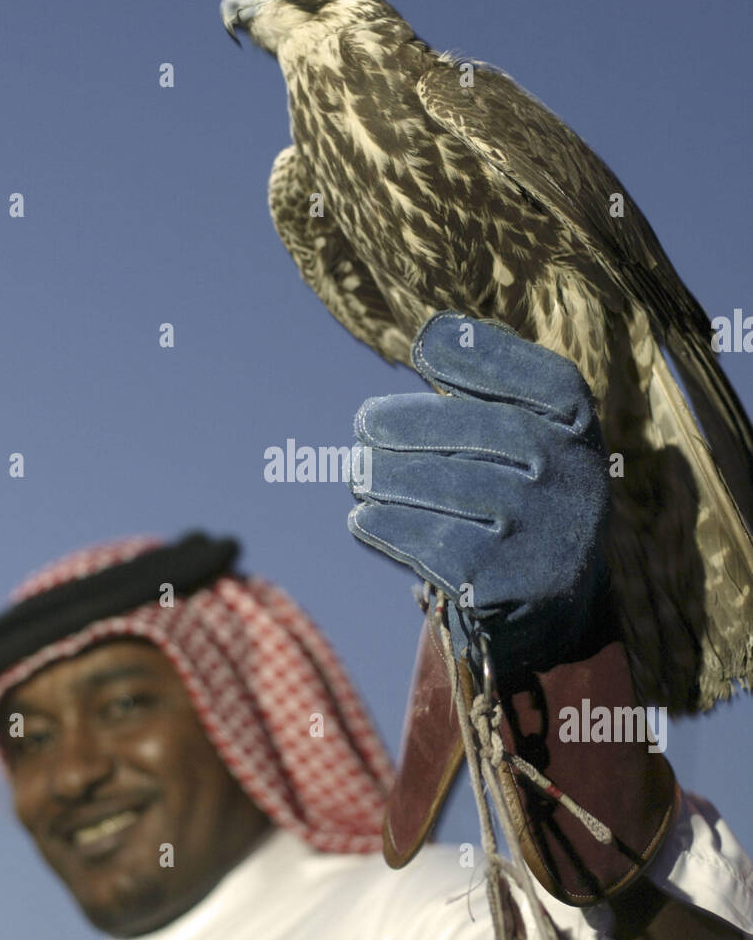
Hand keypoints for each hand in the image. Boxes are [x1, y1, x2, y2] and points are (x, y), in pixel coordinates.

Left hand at [348, 312, 616, 690]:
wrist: (548, 604)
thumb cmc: (517, 495)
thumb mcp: (528, 439)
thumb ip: (493, 391)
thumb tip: (437, 335)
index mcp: (580, 432)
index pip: (544, 379)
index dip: (482, 356)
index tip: (423, 345)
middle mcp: (575, 478)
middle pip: (487, 431)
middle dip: (413, 422)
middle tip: (364, 422)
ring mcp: (543, 534)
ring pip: (449, 488)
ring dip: (388, 477)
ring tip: (358, 473)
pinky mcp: (506, 583)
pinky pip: (431, 545)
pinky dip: (387, 527)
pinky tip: (364, 518)